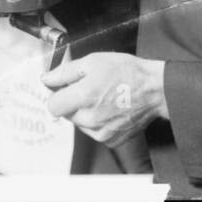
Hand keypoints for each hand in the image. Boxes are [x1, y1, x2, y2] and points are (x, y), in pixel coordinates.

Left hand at [42, 52, 168, 147]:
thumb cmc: (128, 72)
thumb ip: (65, 72)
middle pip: (66, 114)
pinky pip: (94, 132)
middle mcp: (90, 119)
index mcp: (83, 97)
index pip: (53, 105)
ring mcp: (101, 132)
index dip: (58, 94)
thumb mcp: (93, 61)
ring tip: (103, 98)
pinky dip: (97, 122)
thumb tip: (47, 79)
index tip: (66, 88)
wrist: (155, 90)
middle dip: (72, 102)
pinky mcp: (111, 140)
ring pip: (79, 124)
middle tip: (90, 88)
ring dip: (85, 112)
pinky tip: (110, 109)